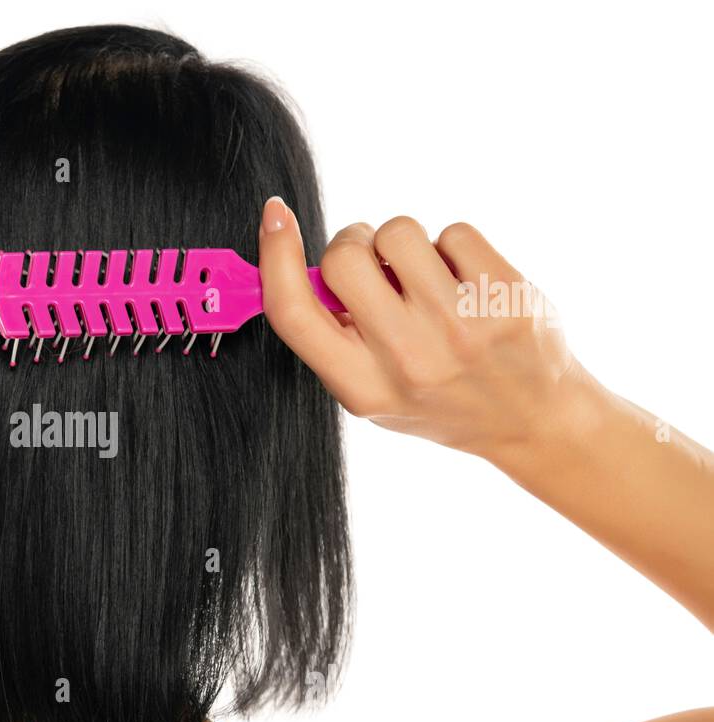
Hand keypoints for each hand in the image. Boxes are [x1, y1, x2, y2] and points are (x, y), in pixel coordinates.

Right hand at [257, 198, 592, 462]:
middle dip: (353, 245)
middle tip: (375, 267)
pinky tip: (465, 283)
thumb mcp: (373, 391)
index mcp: (362, 387)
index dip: (275, 256)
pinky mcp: (503, 295)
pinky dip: (454, 248)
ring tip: (426, 279)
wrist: (534, 418)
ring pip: (398, 231)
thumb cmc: (441, 398)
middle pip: (343, 257)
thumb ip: (334, 339)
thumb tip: (298, 261)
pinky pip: (453, 231)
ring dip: (405, 244)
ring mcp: (459, 325)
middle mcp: (408, 358)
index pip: (293, 313)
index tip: (274, 215)